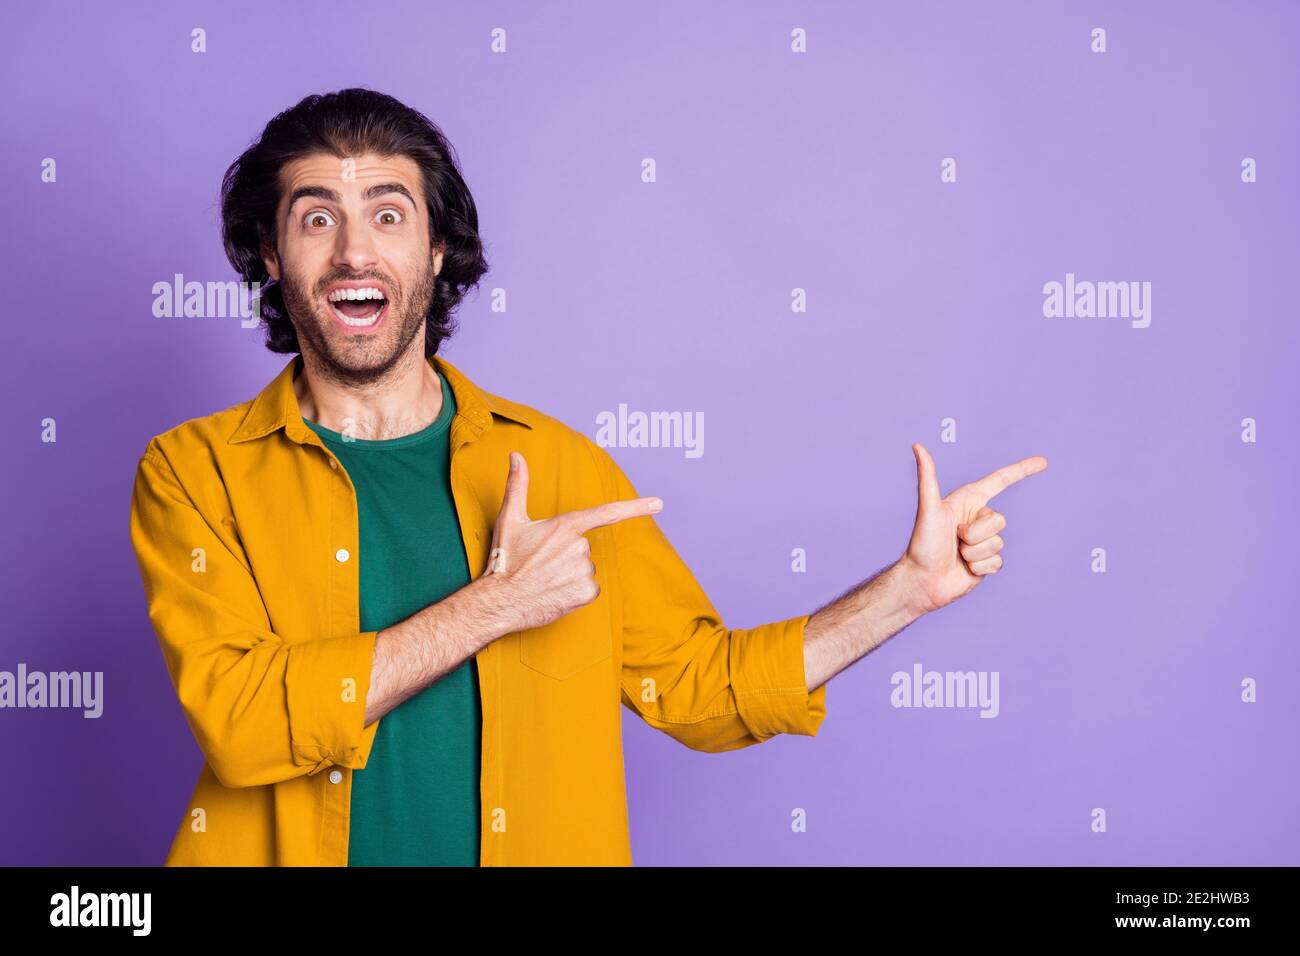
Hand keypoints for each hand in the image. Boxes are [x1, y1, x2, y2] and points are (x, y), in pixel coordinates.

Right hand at [483, 451, 662, 632]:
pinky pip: (588, 588)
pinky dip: (574, 591)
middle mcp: (580, 547)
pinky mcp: (586, 593)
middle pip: (584, 547)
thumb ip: (518, 485)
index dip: (635, 507)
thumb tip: (515, 455)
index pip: (607, 513)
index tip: (659, 503)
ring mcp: (585, 571)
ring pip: (586, 568)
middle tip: (542, 563)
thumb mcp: (510, 519)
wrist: (499, 601)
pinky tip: (554, 592)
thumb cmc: (505, 559)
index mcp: (566, 526)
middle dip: (567, 554)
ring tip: (545, 579)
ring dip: (569, 574)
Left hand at [898, 443, 1047, 614]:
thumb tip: (917, 446)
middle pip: (1000, 520)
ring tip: (956, 555)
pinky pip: (998, 562)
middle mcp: (977, 519)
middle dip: (976, 534)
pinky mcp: (987, 562)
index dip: (1022, 470)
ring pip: (998, 543)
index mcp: (968, 501)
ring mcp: (983, 541)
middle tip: (955, 539)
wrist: (922, 581)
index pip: (1000, 481)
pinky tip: (964, 569)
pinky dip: (980, 567)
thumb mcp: (929, 508)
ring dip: (975, 552)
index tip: (1043, 462)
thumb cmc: (922, 544)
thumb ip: (928, 477)